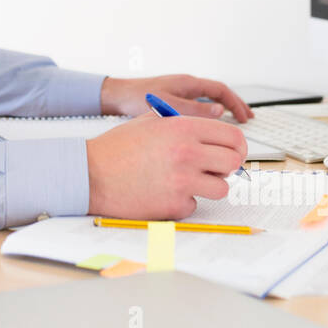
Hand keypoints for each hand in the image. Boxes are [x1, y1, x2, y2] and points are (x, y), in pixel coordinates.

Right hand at [86, 112, 246, 219]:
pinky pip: (195, 205)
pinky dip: (183, 202)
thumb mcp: (151, 121)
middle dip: (226, 167)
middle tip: (213, 169)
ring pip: (221, 188)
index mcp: (183, 128)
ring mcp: (182, 181)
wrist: (90, 174)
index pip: (233, 136)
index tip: (233, 153)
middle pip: (233, 162)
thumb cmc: (117, 148)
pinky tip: (163, 193)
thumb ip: (184, 124)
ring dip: (208, 187)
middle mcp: (187, 153)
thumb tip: (215, 135)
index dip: (237, 146)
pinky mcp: (174, 205)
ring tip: (186, 181)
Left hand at [100, 74, 252, 121]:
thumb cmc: (136, 98)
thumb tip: (219, 112)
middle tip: (247, 119)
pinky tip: (208, 127)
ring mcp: (179, 92)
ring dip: (222, 110)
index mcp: (187, 84)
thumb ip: (193, 110)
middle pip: (217, 94)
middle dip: (234, 105)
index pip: (220, 90)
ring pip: (208, 100)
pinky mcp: (172, 101)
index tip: (244, 117)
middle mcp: (185, 86)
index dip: (235, 103)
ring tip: (233, 123)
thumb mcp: (168, 106)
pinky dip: (207, 114)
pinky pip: (197, 106)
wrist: (116, 96)